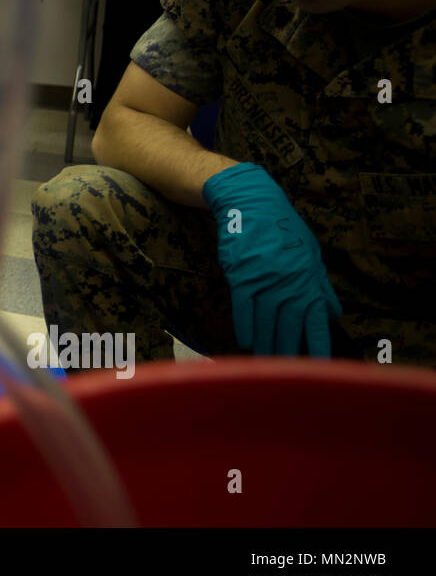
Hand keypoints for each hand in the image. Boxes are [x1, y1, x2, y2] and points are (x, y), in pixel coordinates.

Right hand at [203, 162, 342, 355]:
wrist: (253, 203)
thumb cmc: (284, 228)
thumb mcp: (311, 253)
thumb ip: (321, 286)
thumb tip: (334, 313)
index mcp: (309, 280)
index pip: (316, 321)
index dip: (318, 346)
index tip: (319, 367)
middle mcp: (289, 283)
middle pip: (288, 326)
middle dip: (287, 351)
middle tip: (286, 372)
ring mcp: (265, 280)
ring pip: (265, 321)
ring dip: (264, 343)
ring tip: (264, 360)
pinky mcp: (241, 275)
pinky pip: (243, 306)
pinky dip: (244, 325)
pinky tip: (245, 340)